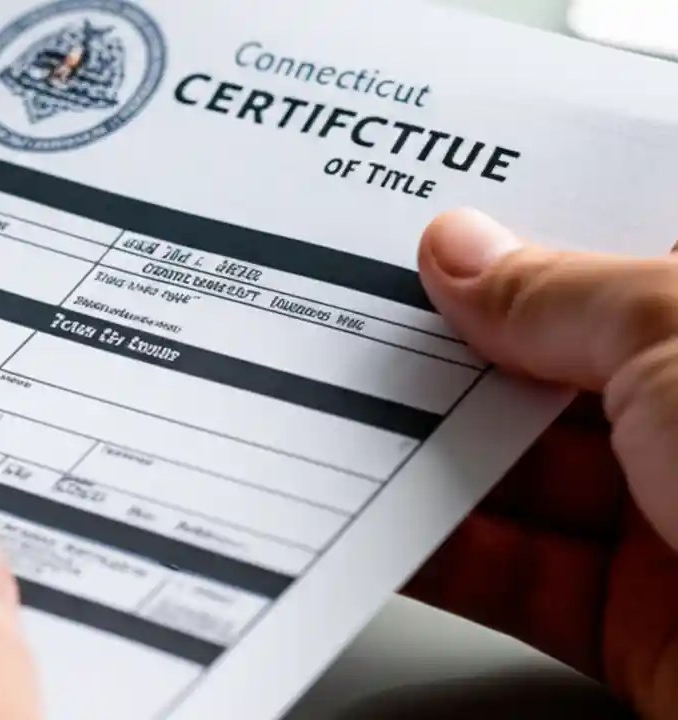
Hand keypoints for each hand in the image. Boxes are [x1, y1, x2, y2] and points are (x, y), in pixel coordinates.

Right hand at [403, 209, 677, 718]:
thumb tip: (467, 254)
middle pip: (568, 373)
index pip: (630, 263)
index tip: (440, 235)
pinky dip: (441, 549)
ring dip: (436, 453)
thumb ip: (561, 294)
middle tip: (368, 326)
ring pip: (531, 477)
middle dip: (464, 351)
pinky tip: (383, 514)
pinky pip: (516, 577)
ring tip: (348, 415)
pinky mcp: (643, 629)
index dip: (536, 239)